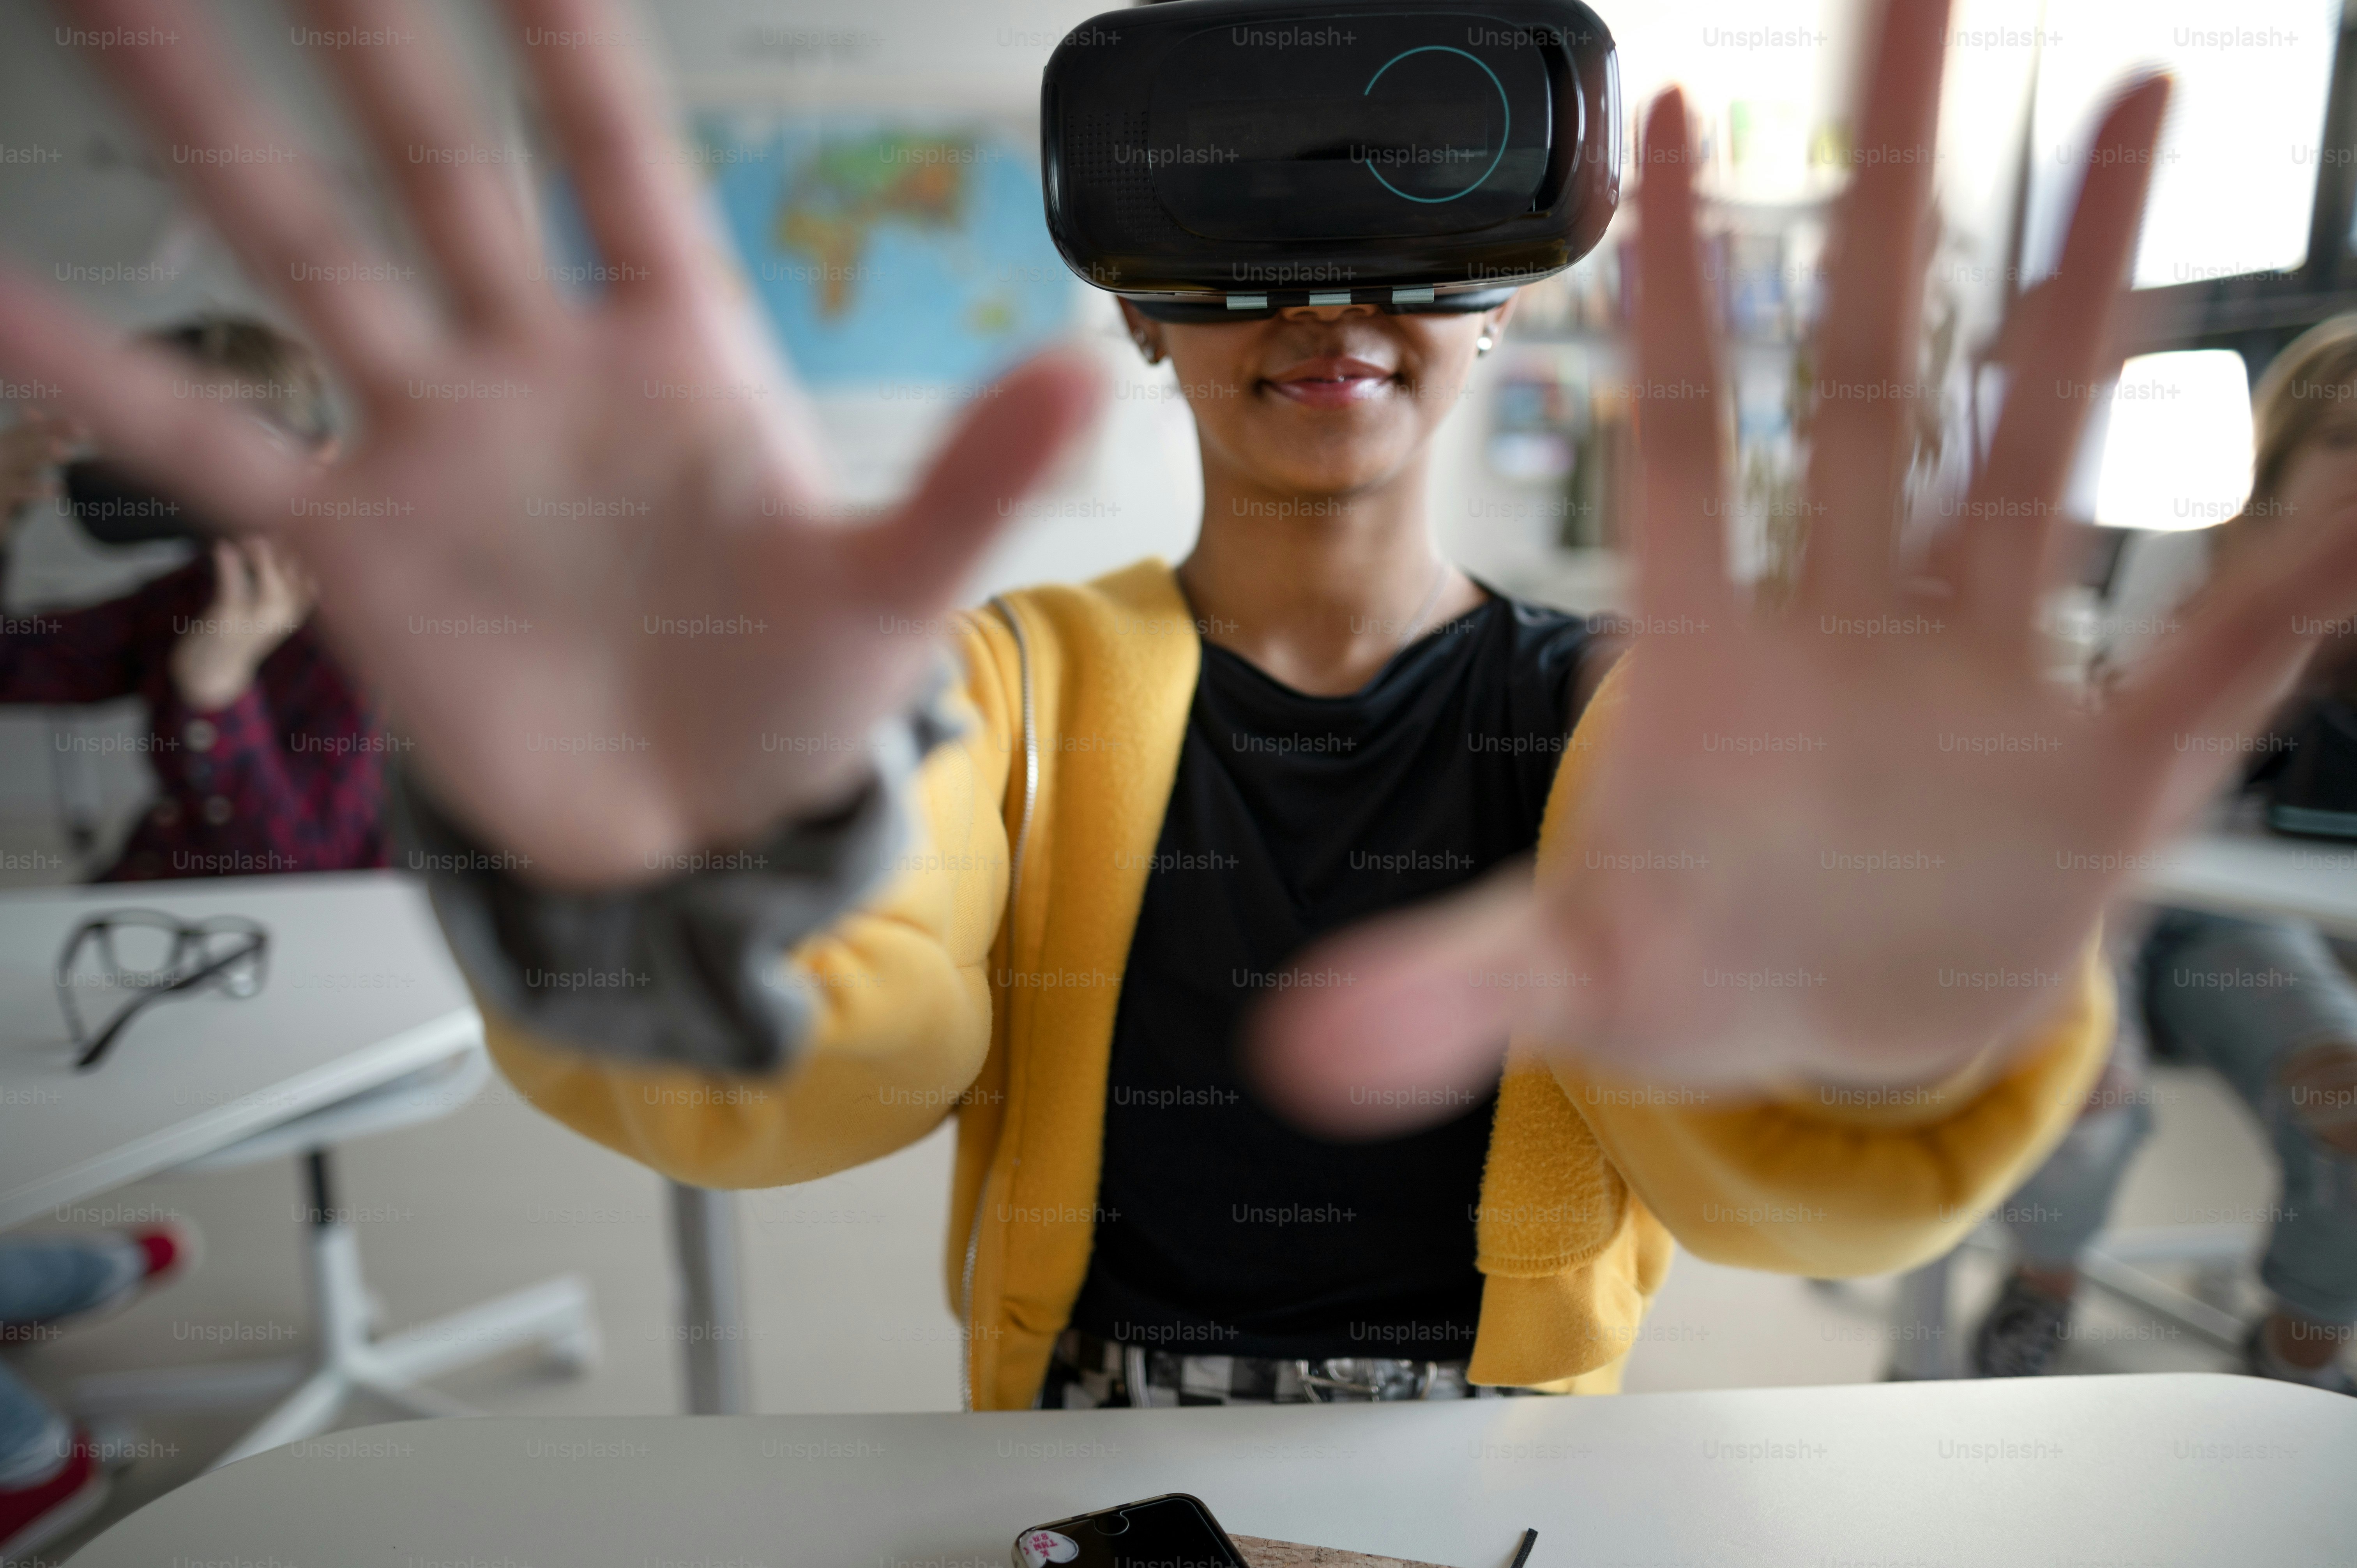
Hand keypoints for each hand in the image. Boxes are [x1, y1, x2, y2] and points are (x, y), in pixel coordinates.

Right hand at [0, 0, 1097, 887]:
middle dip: (355, 34)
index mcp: (676, 352)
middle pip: (435, 161)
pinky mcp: (358, 548)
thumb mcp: (899, 594)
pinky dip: (104, 381)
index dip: (564, 40)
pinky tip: (5, 297)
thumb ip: (974, 480)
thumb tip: (1083, 368)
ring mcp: (433, 445)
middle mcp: (537, 365)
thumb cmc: (794, 697)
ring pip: (306, 254)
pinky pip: (211, 445)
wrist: (699, 826)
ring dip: (207, 130)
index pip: (615, 155)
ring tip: (105, 5)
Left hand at [1256, 0, 2356, 1127]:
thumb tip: (1312, 1049)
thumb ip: (1458, 984)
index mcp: (1711, 658)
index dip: (1664, 281)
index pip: (1679, 428)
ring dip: (2085, 290)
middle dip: (1886, 195)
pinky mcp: (2098, 772)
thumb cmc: (1686, 969)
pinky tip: (2350, 492)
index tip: (1656, 111)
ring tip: (2134, 110)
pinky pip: (2210, 651)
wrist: (1813, 1035)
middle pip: (1867, 371)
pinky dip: (2290, 579)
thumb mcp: (1574, 981)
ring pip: (2032, 449)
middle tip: (1909, 2)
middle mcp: (1849, 628)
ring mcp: (1981, 682)